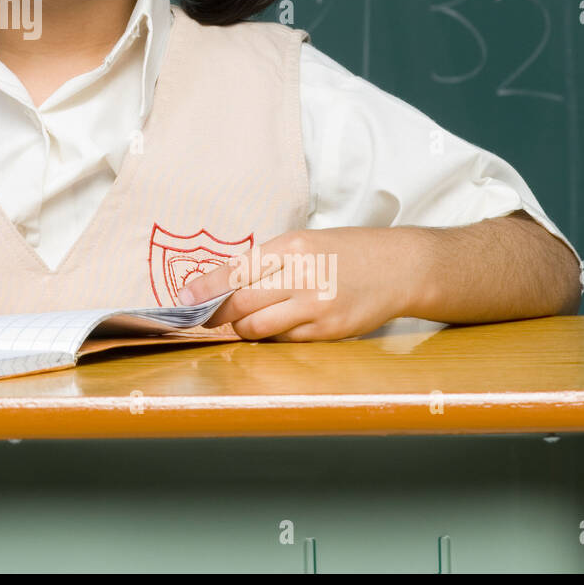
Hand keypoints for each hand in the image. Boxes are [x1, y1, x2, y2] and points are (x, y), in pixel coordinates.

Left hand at [178, 227, 418, 341]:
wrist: (398, 267)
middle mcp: (302, 277)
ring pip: (257, 328)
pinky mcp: (328, 332)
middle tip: (204, 317)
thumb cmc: (344, 252)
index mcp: (292, 248)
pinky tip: (278, 325)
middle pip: (240, 304)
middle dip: (215, 315)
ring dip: (242, 328)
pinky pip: (283, 341)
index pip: (236, 272)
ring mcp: (316, 307)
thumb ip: (265, 263)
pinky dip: (272, 336)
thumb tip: (218, 285)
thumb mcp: (303, 243)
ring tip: (243, 320)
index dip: (205, 289)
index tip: (184, 299)